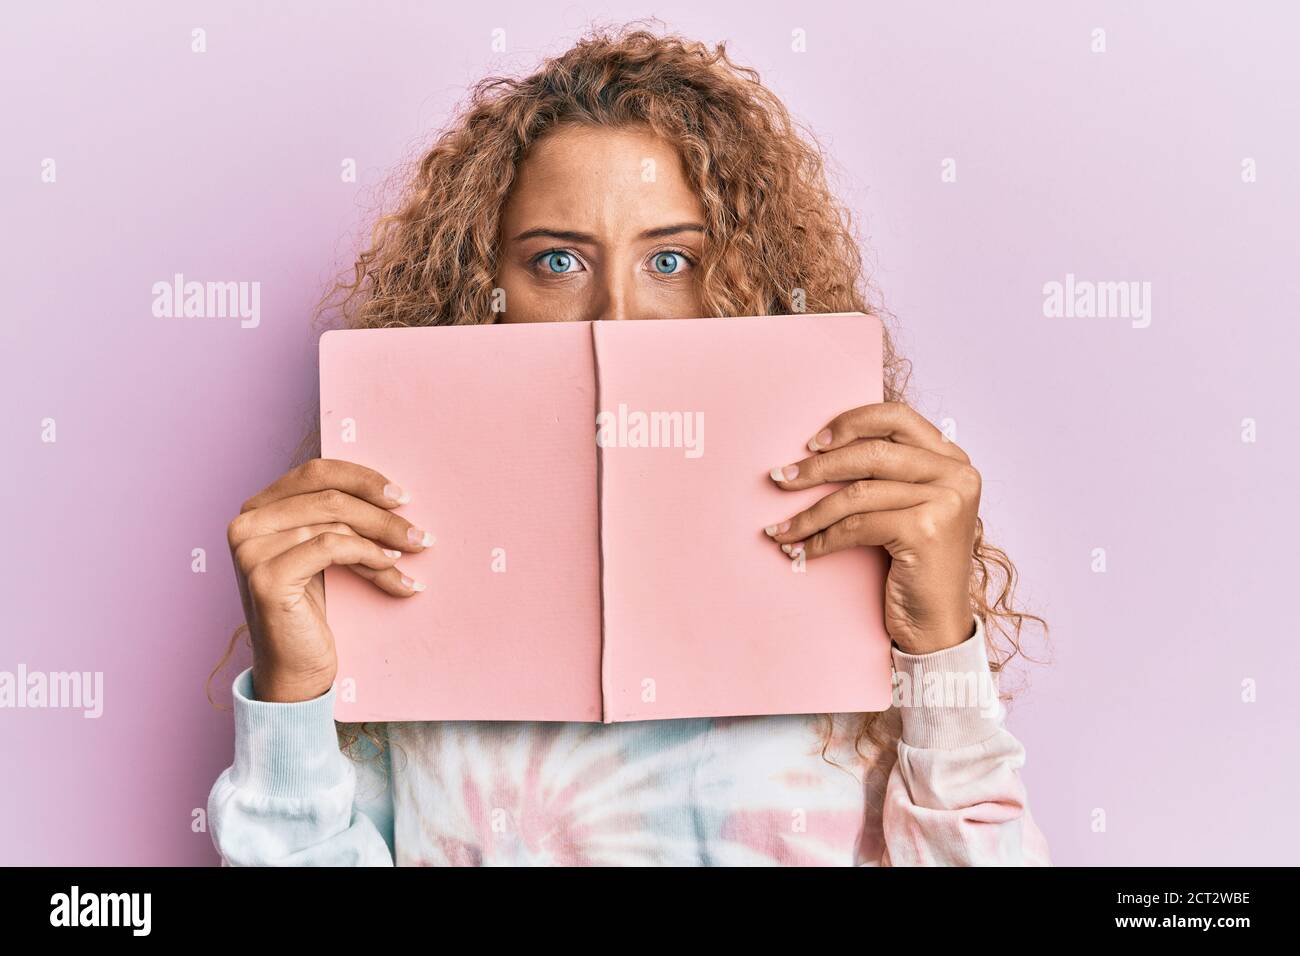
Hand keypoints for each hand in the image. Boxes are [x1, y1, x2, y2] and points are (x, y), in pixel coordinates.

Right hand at [226, 459, 433, 701]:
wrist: (295, 669)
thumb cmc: (311, 609)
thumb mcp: (324, 552)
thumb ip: (337, 518)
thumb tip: (393, 495)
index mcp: (258, 509)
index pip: (316, 471)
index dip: (363, 478)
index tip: (402, 496)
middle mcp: (246, 523)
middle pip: (329, 496)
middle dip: (381, 513)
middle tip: (418, 533)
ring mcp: (250, 549)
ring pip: (335, 522)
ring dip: (382, 540)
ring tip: (409, 556)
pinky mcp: (266, 576)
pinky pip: (331, 546)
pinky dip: (368, 555)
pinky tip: (391, 569)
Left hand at [764, 401, 978, 654]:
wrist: (937, 624)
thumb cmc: (916, 565)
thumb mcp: (908, 507)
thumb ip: (887, 474)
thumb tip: (818, 450)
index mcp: (952, 459)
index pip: (897, 417)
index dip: (851, 423)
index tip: (812, 443)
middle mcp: (956, 474)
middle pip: (870, 454)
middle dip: (817, 468)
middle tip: (780, 479)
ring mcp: (945, 501)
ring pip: (857, 494)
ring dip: (809, 512)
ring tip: (779, 526)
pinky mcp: (926, 531)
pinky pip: (857, 527)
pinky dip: (821, 539)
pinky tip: (801, 549)